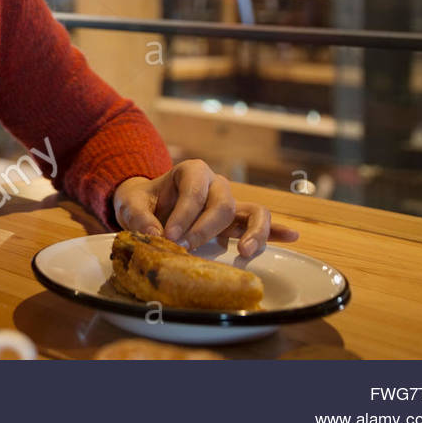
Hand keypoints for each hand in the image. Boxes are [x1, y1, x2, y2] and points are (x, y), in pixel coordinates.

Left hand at [112, 159, 298, 258]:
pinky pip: (259, 222)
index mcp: (190, 171)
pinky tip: (290, 236)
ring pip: (251, 211)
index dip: (184, 215)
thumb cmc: (141, 202)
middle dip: (206, 228)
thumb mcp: (131, 204)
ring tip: (245, 251)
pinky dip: (274, 230)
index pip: (194, 191)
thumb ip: (139, 217)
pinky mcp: (236, 221)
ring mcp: (229, 201)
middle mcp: (214, 183)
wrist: (147, 206)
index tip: (170, 237)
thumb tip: (155, 235)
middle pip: (222, 204)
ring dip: (252, 232)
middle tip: (187, 248)